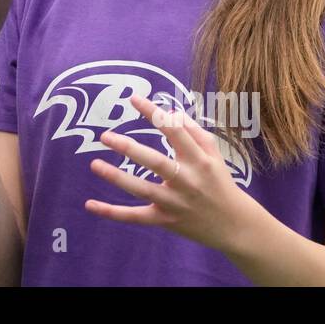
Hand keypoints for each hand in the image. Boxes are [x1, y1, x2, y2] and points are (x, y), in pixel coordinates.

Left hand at [84, 93, 257, 251]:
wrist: (235, 225)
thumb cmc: (220, 182)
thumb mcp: (214, 153)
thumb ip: (193, 130)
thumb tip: (170, 111)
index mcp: (199, 160)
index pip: (174, 131)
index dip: (154, 113)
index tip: (133, 98)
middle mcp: (187, 180)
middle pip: (156, 162)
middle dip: (130, 149)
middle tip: (105, 136)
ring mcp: (175, 203)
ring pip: (143, 190)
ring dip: (117, 177)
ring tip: (94, 164)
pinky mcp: (165, 221)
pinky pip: (135, 217)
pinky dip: (112, 212)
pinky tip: (90, 205)